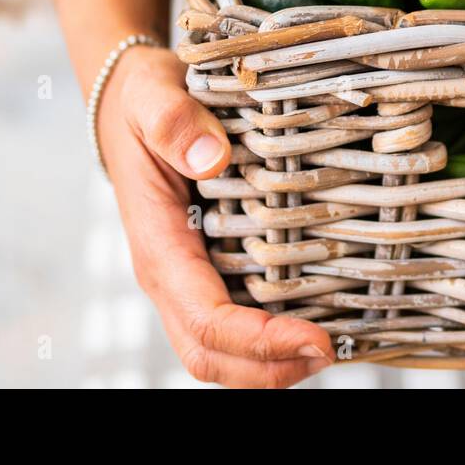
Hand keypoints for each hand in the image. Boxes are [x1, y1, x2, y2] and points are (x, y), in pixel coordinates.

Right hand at [98, 46, 333, 386]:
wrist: (132, 103)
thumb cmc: (142, 103)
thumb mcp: (150, 97)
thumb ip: (174, 122)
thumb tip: (212, 157)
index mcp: (157, 245)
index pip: (204, 318)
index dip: (259, 340)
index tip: (314, 338)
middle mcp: (171, 274)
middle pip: (210, 354)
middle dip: (269, 368)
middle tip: (331, 352)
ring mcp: (190, 276)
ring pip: (221, 350)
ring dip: (273, 362)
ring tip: (332, 348)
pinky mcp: (210, 267)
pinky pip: (235, 321)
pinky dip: (273, 336)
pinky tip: (319, 318)